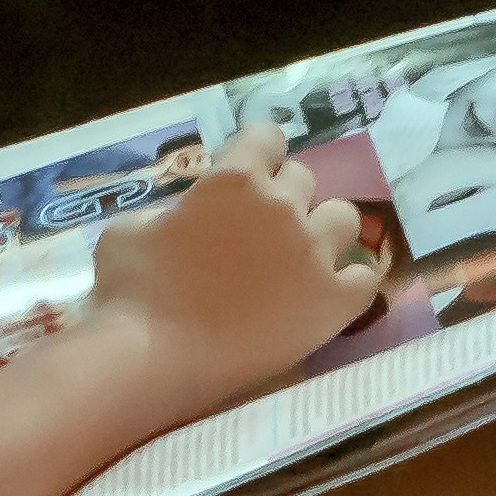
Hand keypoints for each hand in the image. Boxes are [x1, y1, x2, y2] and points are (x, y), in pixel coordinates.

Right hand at [87, 126, 384, 406]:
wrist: (152, 359)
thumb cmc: (130, 290)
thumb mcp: (130, 227)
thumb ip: (169, 210)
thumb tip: (184, 216)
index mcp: (234, 179)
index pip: (268, 136)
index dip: (257, 153)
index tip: (247, 175)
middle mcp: (282, 206)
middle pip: (303, 179)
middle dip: (283, 196)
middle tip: (260, 231)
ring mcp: (312, 254)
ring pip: (343, 218)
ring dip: (323, 231)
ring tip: (301, 259)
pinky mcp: (332, 302)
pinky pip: (366, 279)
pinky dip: (350, 283)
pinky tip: (328, 296)